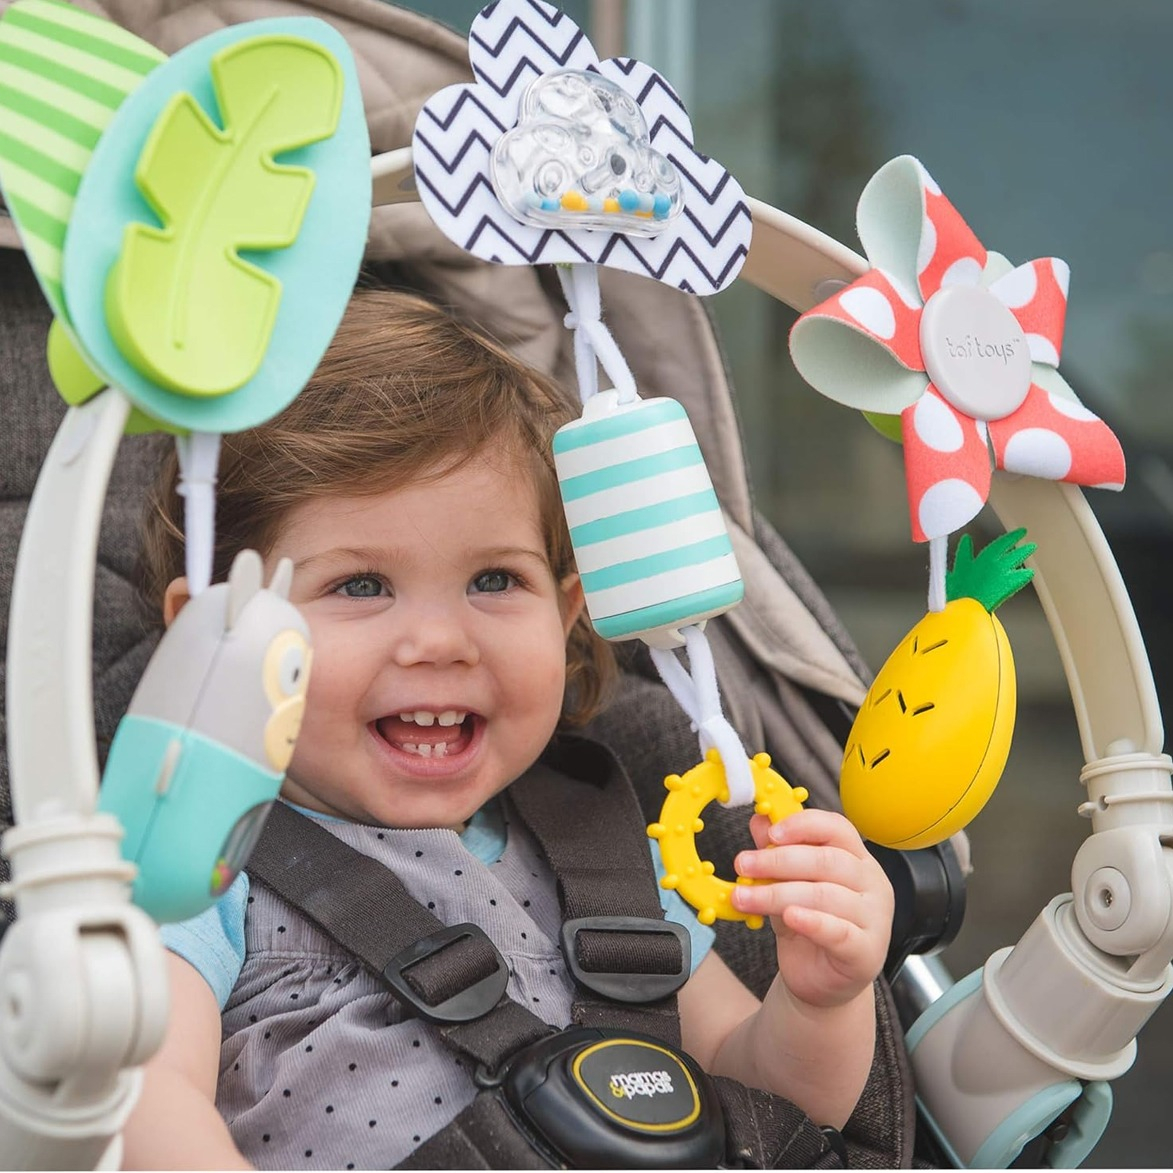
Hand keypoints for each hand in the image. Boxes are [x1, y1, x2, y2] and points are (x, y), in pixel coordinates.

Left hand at [731, 808, 892, 1009]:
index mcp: (857, 859)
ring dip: (777, 893)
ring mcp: (874, 918)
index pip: (837, 828)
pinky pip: (838, 931)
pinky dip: (811, 922)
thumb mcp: (786, 884)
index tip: (771, 833)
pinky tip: (789, 917)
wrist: (819, 980)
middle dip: (778, 861)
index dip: (803, 825)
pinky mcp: (866, 951)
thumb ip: (776, 852)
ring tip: (743, 897)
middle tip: (743, 864)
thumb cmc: (807, 926)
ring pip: (825, 895)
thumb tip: (760, 819)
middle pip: (827, 860)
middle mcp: (872, 883)